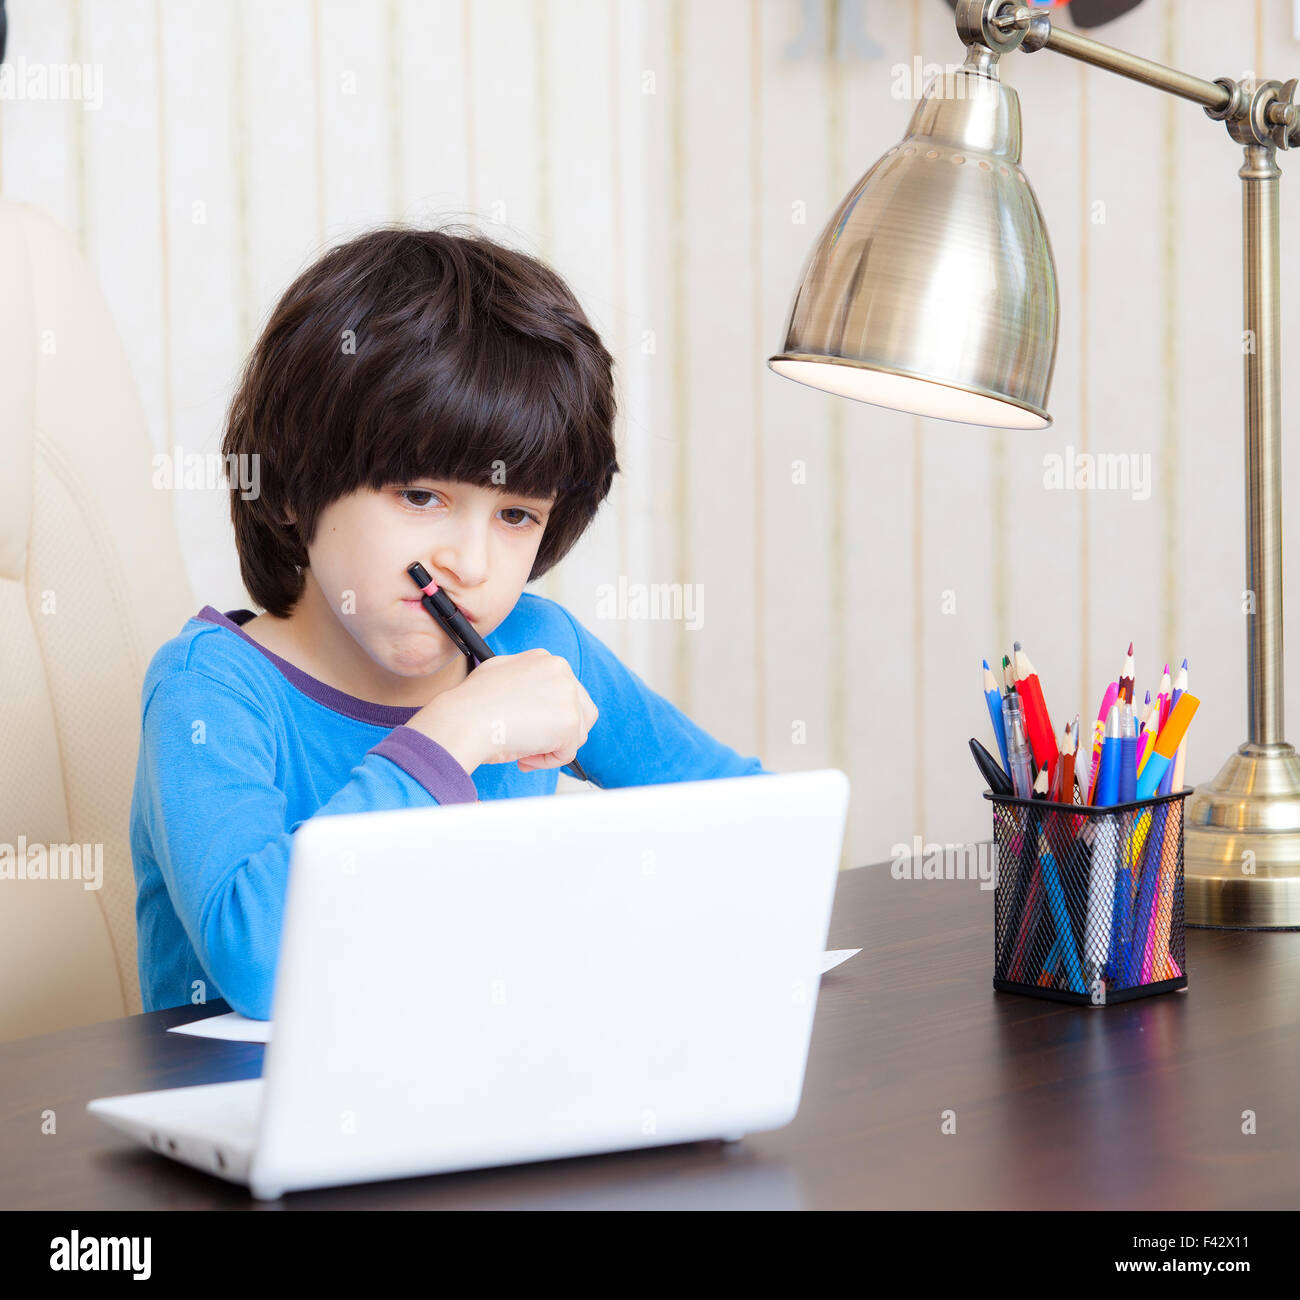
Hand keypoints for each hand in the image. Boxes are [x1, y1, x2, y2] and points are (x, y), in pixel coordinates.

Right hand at [408, 649, 597, 773]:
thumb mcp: (498, 673)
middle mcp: (561, 672)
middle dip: (558, 731)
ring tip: (523, 750)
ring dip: (551, 747)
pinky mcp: (570, 723)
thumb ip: (523, 678)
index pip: (565, 690)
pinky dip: (547, 762)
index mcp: (545, 659)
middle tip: (530, 742)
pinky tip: (523, 757)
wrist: (464, 719)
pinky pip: (568, 753)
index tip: (529, 724)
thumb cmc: (471, 703)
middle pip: (579, 709)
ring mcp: (568, 696)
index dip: (548, 714)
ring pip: (577, 732)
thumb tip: (533, 694)